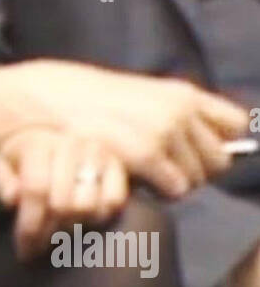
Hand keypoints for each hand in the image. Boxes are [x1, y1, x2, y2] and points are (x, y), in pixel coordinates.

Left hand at [0, 127, 127, 261]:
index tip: (24, 250)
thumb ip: (3, 183)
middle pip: (62, 204)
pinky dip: (98, 217)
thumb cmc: (23, 163)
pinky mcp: (117, 165)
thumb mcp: (3, 169)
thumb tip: (13, 199)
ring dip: (71, 227)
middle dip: (47, 232)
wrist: (51, 144)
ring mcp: (97, 154)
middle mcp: (71, 145)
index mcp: (39, 144)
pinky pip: (113, 202)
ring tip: (57, 231)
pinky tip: (81, 219)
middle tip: (39, 245)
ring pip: (86, 207)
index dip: (30, 225)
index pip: (36, 190)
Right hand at [14, 60, 247, 198]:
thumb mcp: (141, 100)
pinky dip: (162, 192)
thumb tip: (196, 143)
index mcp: (184, 94)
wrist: (53, 101)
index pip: (233, 125)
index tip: (198, 154)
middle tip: (167, 174)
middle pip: (219, 159)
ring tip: (150, 180)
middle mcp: (181, 109)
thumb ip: (171, 116)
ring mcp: (165, 130)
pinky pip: (177, 187)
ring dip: (178, 184)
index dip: (218, 144)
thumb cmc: (90, 106)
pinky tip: (141, 185)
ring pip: (199, 177)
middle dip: (197, 171)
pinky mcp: (147, 152)